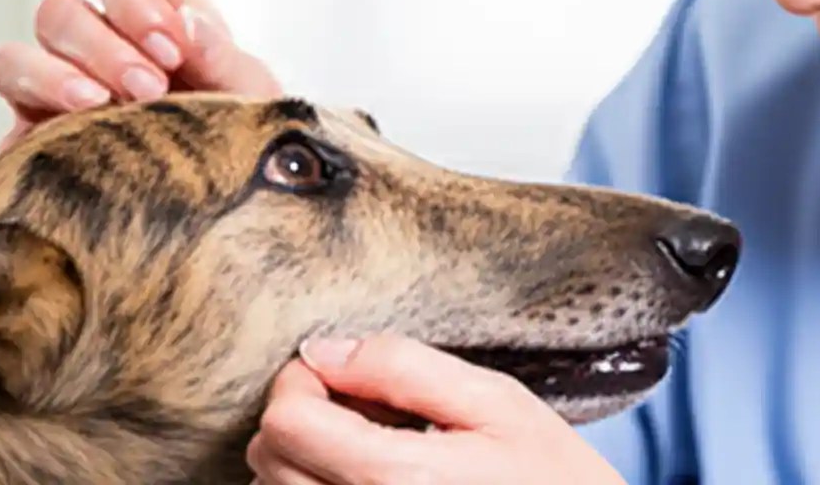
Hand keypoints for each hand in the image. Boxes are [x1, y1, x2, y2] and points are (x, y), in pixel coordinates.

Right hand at [0, 0, 281, 150]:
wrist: (227, 203)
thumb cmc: (238, 134)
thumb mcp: (249, 93)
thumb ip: (223, 57)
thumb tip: (190, 23)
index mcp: (150, 9)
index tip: (173, 48)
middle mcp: (95, 39)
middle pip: (60, 9)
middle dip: (108, 48)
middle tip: (153, 88)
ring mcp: (59, 84)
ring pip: (22, 53)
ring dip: (64, 76)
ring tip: (110, 106)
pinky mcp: (37, 131)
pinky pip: (12, 99)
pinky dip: (42, 99)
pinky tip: (83, 122)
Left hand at [246, 332, 626, 484]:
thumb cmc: (549, 475)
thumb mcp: (496, 402)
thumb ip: (406, 368)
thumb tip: (324, 349)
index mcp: (396, 480)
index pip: (286, 421)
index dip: (302, 378)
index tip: (341, 370)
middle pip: (269, 459)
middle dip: (302, 415)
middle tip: (363, 404)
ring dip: (305, 456)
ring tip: (373, 443)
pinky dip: (317, 484)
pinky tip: (370, 475)